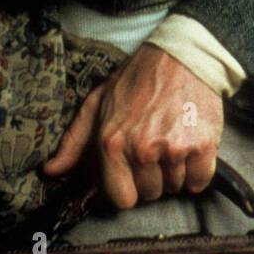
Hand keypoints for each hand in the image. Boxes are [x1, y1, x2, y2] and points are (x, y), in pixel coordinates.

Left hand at [42, 44, 221, 207]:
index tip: (134, 174)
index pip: (123, 199)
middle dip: (153, 177)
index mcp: (112, 143)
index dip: (130, 188)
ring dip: (176, 172)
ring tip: (172, 141)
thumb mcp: (97, 103)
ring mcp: (174, 148)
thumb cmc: (137, 79)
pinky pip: (201, 180)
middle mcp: (142, 149)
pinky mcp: (202, 144)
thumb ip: (74, 141)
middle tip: (155, 149)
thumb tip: (51, 171)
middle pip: (151, 193)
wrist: (181, 55)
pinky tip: (191, 148)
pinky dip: (198, 171)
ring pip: (176, 187)